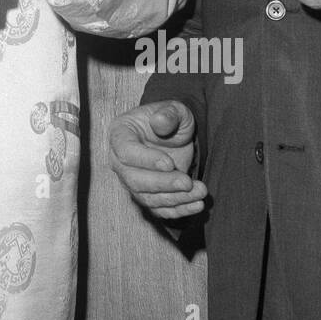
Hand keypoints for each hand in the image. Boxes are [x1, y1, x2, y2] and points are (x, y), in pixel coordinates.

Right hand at [108, 101, 207, 219]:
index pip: (126, 152)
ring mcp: (131, 181)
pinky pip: (158, 209)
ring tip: (200, 191)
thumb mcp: (174, 110)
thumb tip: (159, 121)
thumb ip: (168, 113)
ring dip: (174, 199)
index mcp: (120, 135)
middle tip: (187, 182)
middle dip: (163, 184)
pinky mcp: (146, 195)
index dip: (147, 160)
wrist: (174, 134)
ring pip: (147, 198)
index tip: (170, 163)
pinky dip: (178, 210)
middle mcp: (120, 161)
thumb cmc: (170, 119)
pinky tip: (197, 204)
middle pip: (134, 180)